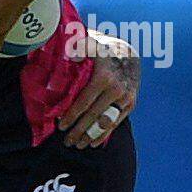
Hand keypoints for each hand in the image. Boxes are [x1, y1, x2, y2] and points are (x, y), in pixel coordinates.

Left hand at [59, 29, 139, 148]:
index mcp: (103, 77)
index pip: (84, 102)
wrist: (128, 54)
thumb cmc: (101, 51)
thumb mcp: (88, 46)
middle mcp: (116, 89)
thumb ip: (77, 50)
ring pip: (106, 122)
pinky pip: (116, 122)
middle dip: (79, 131)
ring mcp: (125, 98)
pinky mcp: (130, 104)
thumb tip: (66, 55)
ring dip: (91, 136)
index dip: (72, 116)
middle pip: (94, 116)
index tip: (61, 126)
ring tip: (78, 145)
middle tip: (66, 142)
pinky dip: (105, 134)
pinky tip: (94, 143)